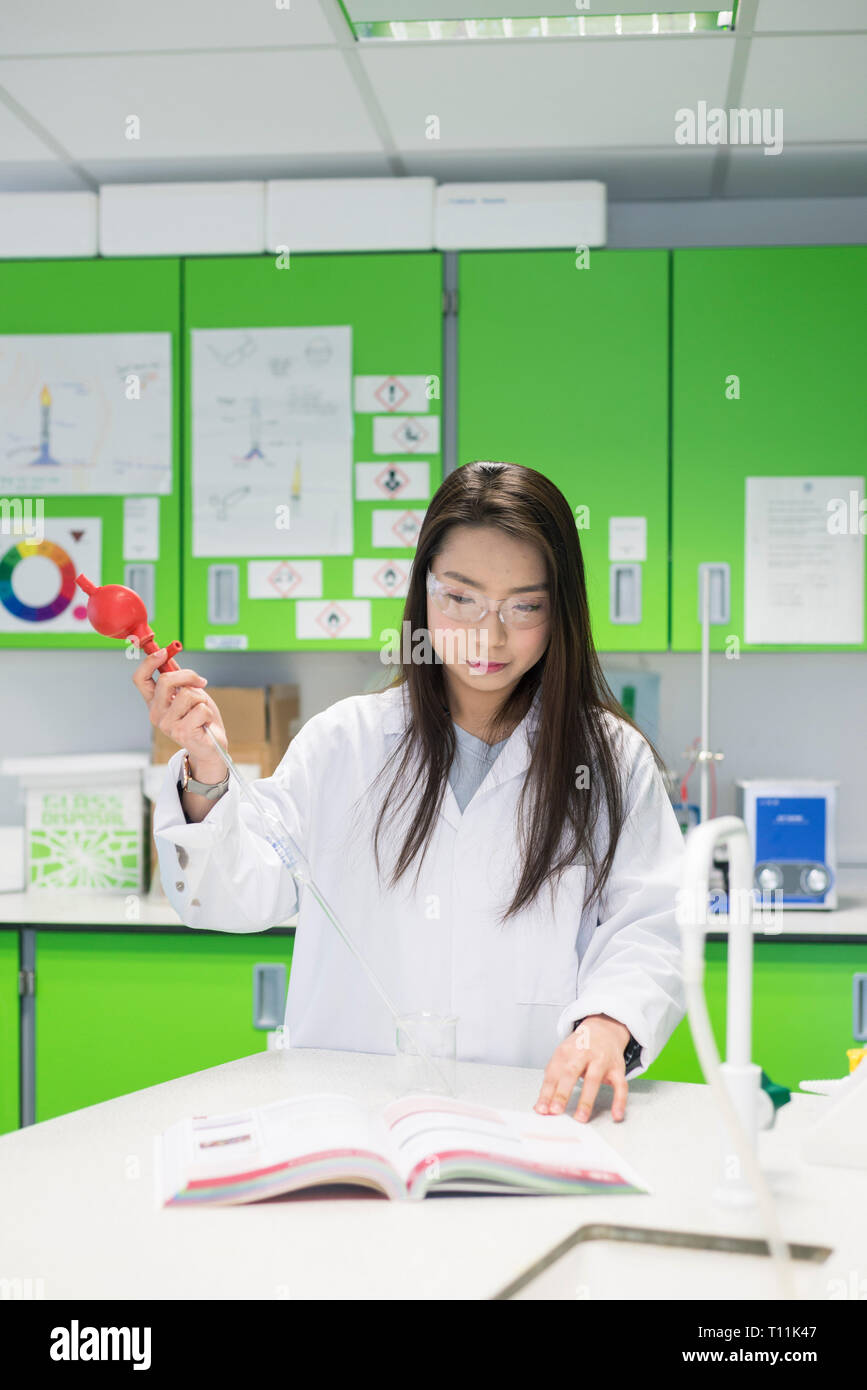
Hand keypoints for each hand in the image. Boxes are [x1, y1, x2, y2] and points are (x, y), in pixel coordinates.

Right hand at [132, 649, 227, 778]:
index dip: (149, 662)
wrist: (212, 746)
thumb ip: (179, 679)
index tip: (163, 652)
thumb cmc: (201, 720)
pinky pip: (200, 709)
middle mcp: (156, 713)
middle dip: (188, 675)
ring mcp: (167, 724)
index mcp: (154, 702)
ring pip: (187, 694)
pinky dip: (208, 713)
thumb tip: (171, 658)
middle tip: (200, 682)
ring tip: (201, 711)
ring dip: (202, 699)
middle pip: (166, 680)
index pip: (140, 679)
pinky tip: (204, 723)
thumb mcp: (189, 694)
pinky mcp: (181, 732)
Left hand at [534, 1014, 630, 1123]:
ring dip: (586, 1100)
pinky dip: (619, 1101)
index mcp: (565, 1052)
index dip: (546, 1092)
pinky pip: (620, 1085)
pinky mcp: (617, 1068)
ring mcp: (601, 1061)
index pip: (553, 1073)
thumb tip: (541, 1107)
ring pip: (594, 1079)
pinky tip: (616, 1115)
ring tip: (581, 1117)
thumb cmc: (579, 1048)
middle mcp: (583, 1054)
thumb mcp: (562, 1057)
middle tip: (556, 1111)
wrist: (604, 1029)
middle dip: (562, 1093)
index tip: (541, 1109)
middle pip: (571, 1073)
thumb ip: (552, 1080)